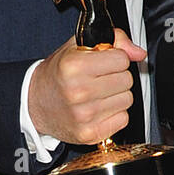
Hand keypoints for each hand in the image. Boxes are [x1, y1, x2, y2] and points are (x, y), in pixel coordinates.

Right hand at [28, 29, 146, 144]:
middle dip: (116, 76)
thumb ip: (113, 40)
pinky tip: (98, 108)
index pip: (121, 59)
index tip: (102, 61)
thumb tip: (139, 53)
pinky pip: (123, 119)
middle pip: (127, 80)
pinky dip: (114, 113)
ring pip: (127, 99)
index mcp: (73, 66)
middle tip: (99, 78)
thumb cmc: (58, 74)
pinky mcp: (89, 134)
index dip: (114, 58)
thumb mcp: (78, 46)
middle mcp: (78, 91)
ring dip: (116, 95)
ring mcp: (84, 115)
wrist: (35, 102)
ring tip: (97, 93)